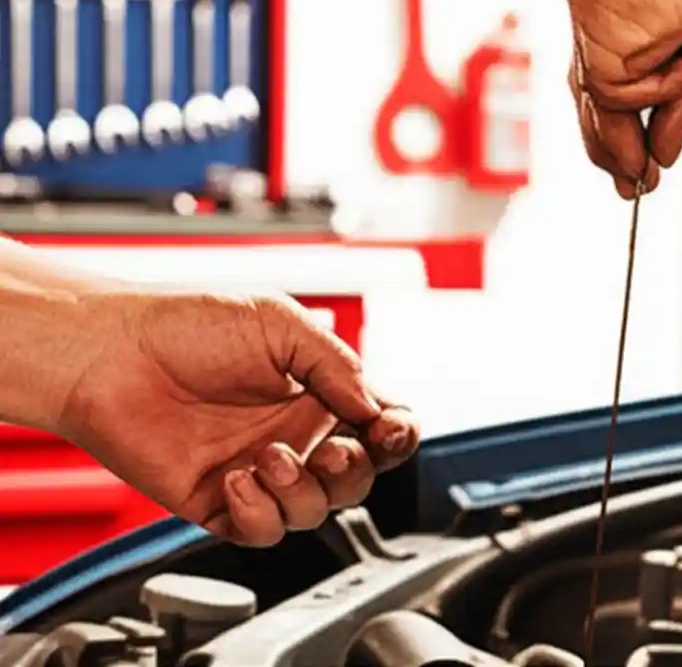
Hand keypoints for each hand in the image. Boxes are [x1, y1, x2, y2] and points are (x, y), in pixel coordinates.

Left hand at [58, 291, 419, 546]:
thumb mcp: (280, 323)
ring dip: (303, 491)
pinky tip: (238, 478)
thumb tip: (372, 408)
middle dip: (354, 472)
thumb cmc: (185, 326)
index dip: (397, 436)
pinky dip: (261, 512)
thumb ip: (337, 364)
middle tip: (330, 451)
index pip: (381, 427)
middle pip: (358, 478)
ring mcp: (260, 472)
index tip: (387, 431)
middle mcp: (294, 435)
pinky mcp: (221, 503)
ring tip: (267, 456)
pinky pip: (264, 531)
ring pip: (315, 511)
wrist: (110, 356)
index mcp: (318, 393)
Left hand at [565, 0, 681, 197]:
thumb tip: (662, 152)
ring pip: (602, 97)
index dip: (613, 125)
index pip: (603, 71)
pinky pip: (618, 91)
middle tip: (633, 183)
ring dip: (653, 107)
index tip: (630, 165)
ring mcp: (589, 10)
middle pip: (587, 89)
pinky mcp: (597, 27)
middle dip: (609, 144)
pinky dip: (660, 89)